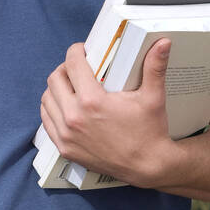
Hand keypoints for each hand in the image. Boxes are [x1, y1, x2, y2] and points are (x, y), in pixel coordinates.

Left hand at [39, 37, 175, 188]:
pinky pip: (47, 121)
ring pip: (47, 99)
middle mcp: (74, 117)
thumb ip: (154, 67)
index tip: (82, 50)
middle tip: (77, 67)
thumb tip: (163, 42)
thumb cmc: (150, 131)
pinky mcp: (64, 148)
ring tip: (70, 85)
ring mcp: (66, 134)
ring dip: (56, 88)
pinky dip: (52, 109)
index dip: (76, 51)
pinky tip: (64, 105)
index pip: (72, 64)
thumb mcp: (153, 97)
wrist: (148, 166)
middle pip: (55, 79)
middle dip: (65, 68)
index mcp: (92, 101)